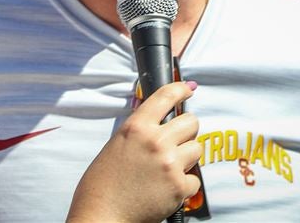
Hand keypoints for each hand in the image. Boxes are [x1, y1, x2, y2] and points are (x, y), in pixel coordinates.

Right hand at [66, 81, 200, 222]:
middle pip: (192, 122)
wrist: (102, 214)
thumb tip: (160, 123)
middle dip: (187, 131)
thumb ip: (140, 131)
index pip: (166, 96)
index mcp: (137, 127)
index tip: (188, 89)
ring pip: (197, 148)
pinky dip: (185, 184)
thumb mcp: (117, 144)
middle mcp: (156, 141)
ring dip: (187, 157)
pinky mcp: (179, 187)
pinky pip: (195, 178)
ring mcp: (170, 164)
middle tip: (177, 141)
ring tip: (168, 168)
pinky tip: (167, 188)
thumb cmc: (103, 183)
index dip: (181, 89)